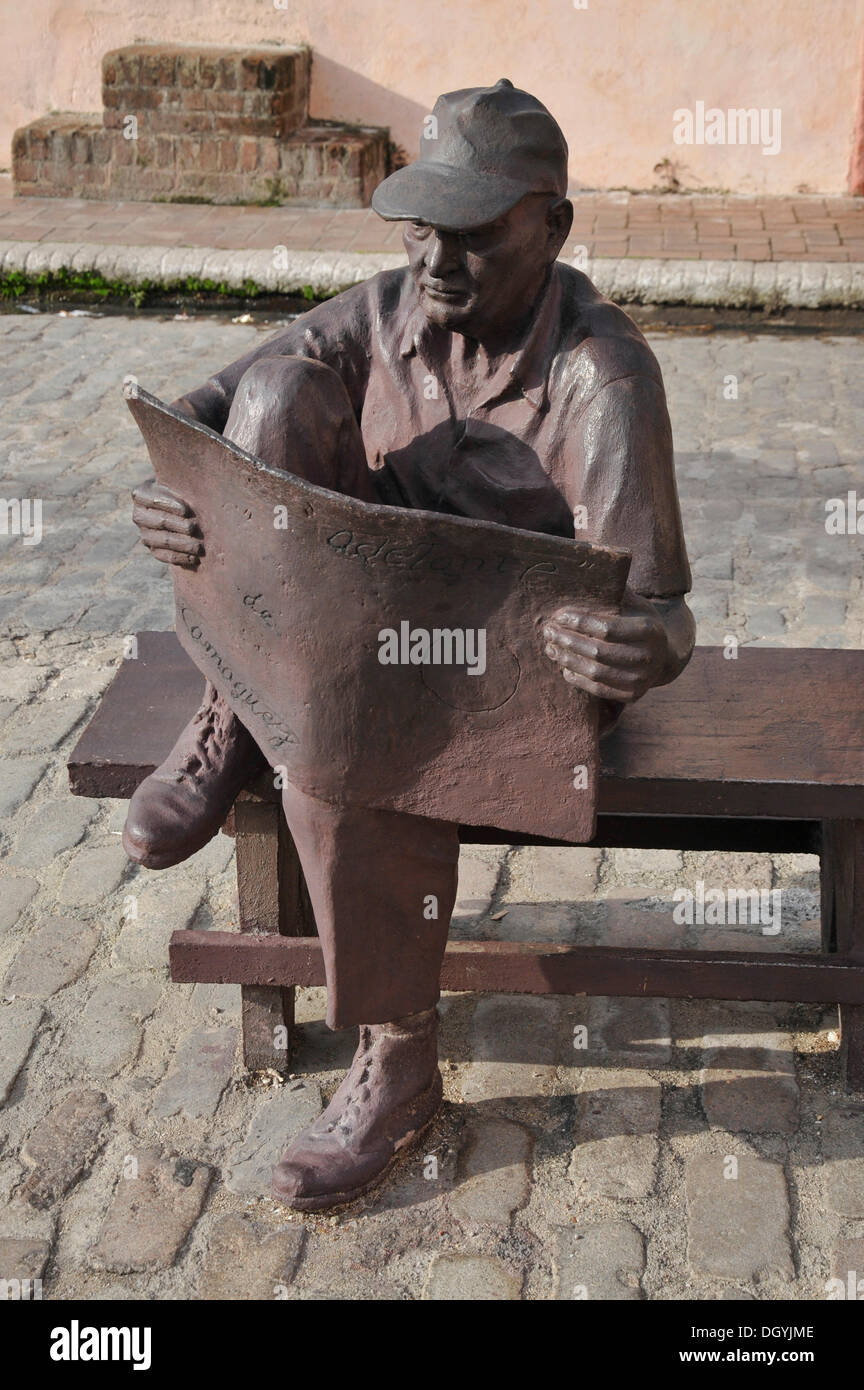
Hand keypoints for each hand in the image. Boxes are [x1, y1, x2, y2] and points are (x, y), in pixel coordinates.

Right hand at [132, 478, 202, 568]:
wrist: (182, 505)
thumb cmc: (182, 487)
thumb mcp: (179, 479)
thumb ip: (182, 479)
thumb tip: (196, 479)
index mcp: (141, 494)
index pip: (153, 499)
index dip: (168, 505)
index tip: (186, 510)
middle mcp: (139, 514)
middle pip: (159, 522)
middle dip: (180, 526)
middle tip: (196, 528)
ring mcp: (144, 533)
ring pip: (162, 541)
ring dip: (182, 544)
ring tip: (200, 546)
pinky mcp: (152, 549)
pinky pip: (163, 556)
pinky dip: (180, 557)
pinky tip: (194, 558)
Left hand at [542, 599, 668, 703]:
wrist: (664, 658)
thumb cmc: (641, 625)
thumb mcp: (636, 605)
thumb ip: (614, 594)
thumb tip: (585, 576)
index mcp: (650, 630)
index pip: (607, 628)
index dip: (580, 622)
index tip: (559, 616)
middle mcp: (648, 657)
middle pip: (598, 651)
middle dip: (568, 640)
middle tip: (548, 631)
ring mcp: (641, 680)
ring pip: (595, 672)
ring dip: (567, 660)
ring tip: (550, 648)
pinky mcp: (632, 696)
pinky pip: (598, 689)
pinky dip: (577, 678)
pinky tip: (564, 666)